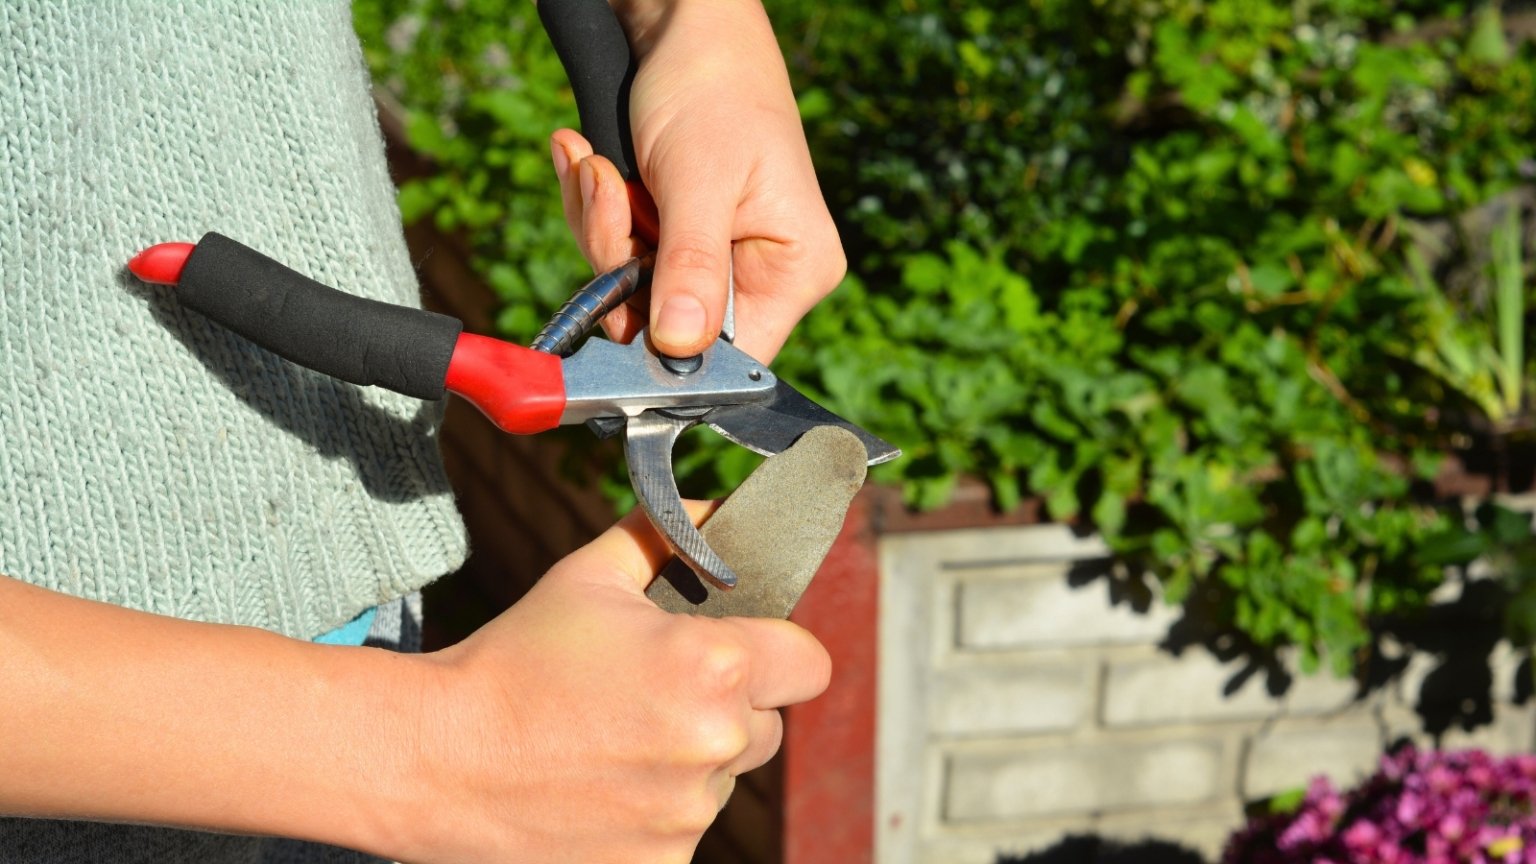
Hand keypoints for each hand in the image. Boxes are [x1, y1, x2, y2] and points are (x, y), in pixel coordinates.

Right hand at [403, 503, 831, 863]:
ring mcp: (688, 814)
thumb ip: (666, 537)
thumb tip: (717, 511)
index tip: (744, 652)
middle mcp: (715, 742)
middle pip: (769, 725)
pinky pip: (685, 830)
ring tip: (612, 741)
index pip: (808, 662)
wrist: (439, 757)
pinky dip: (655, 813)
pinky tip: (600, 788)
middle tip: (652, 694)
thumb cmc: (515, 660)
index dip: (780, 651)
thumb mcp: (589, 577)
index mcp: (712, 665)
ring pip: (725, 780)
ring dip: (689, 762)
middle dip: (729, 708)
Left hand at [549, 0, 845, 362]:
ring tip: (599, 164)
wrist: (685, 24)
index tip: (619, 309)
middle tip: (610, 190)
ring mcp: (712, 256)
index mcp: (795, 270)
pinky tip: (592, 161)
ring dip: (600, 225)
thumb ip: (691, 268)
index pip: (734, 356)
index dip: (669, 347)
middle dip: (619, 260)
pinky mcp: (671, 234)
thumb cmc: (713, 88)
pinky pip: (617, 253)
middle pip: (668, 323)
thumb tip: (680, 348)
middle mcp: (760, 273)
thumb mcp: (700, 182)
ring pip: (630, 288)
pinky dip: (595, 207)